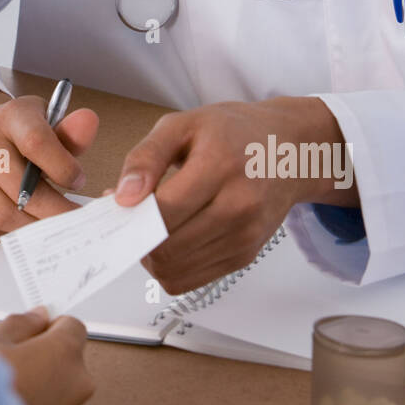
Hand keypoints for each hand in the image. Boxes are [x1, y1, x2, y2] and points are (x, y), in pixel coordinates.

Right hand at [0, 93, 98, 240]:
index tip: (79, 181)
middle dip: (54, 209)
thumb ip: (71, 131)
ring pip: (1, 212)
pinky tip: (27, 224)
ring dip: (33, 225)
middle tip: (73, 219)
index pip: (36, 143)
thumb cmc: (25, 133)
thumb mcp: (50, 123)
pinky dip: (10, 232)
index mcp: (9, 116)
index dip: (63, 168)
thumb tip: (89, 121)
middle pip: (20, 187)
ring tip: (52, 226)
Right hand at [0, 307, 94, 404]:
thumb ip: (22, 324)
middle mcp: (76, 384)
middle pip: (69, 359)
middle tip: (14, 362)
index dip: (52, 326)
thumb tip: (36, 318)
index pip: (74, 327)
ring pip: (61, 390)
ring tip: (9, 391)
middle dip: (47, 358)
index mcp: (65, 353)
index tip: (36, 329)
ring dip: (43, 387)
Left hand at [113, 96, 356, 294]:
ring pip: (175, 271)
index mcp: (221, 166)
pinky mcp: (245, 256)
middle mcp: (240, 207)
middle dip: (136, 237)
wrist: (287, 150)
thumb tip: (122, 198)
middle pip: (167, 248)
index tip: (117, 202)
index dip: (131, 213)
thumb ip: (146, 157)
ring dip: (150, 255)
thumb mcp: (183, 124)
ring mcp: (245, 237)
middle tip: (129, 217)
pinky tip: (171, 237)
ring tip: (149, 226)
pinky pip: (190, 279)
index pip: (164, 211)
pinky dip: (170, 265)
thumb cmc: (232, 132)